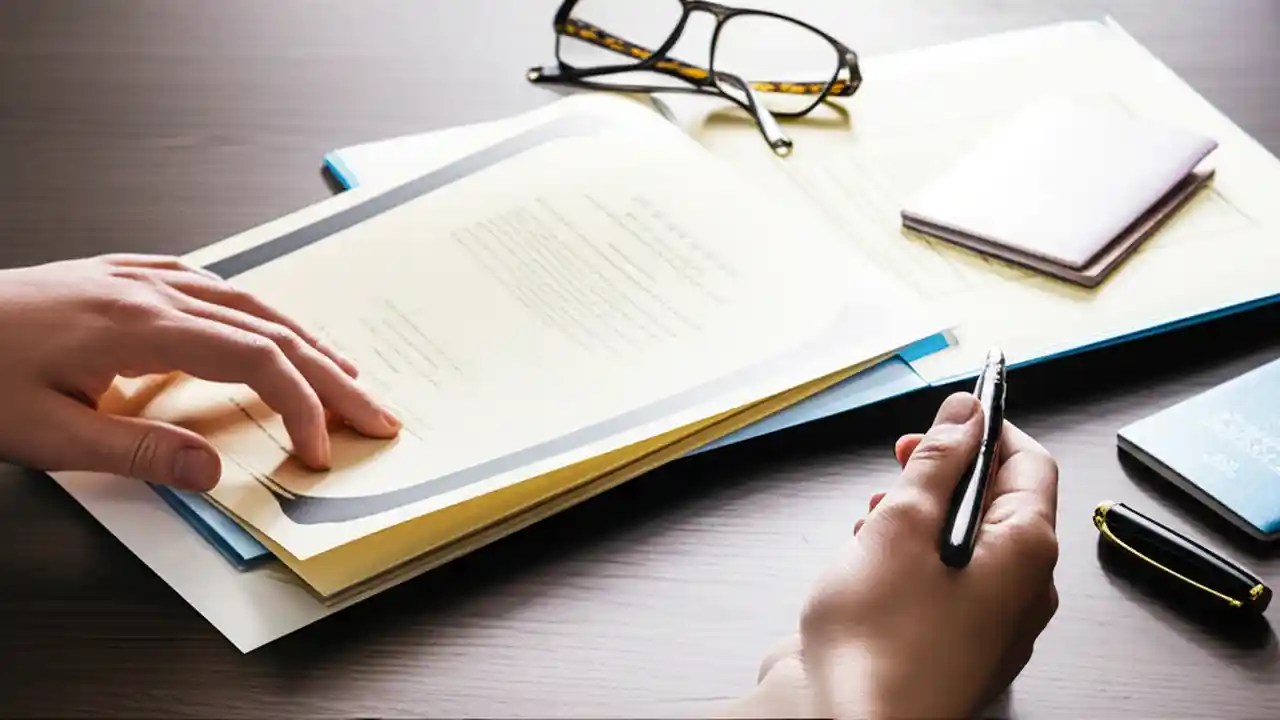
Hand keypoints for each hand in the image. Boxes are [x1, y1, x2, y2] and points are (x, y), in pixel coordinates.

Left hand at [0, 254, 399, 490]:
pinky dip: (256, 311)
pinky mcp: (120, 278)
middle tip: (375, 411)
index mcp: (137, 325)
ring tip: (344, 371)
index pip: (254, 359)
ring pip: (248, 300)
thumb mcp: (42, 433)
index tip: (319, 450)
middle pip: (269, 326)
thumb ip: (136, 451)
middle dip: (330, 374)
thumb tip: (215, 473)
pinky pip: (210, 284)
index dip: (301, 405)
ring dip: (305, 338)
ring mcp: (137, 278)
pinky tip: (265, 323)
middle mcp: (149, 291)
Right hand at [732, 392, 1058, 718]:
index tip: (953, 408)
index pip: (1029, 462)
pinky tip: (872, 564)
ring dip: (920, 516)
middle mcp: (1021, 590)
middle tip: (902, 461)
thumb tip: (963, 416)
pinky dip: (913, 560)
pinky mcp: (957, 645)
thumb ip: (935, 463)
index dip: (990, 426)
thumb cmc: (880, 645)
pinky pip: (948, 582)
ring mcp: (992, 624)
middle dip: (944, 473)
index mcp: (1026, 552)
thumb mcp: (900, 525)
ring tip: (874, 519)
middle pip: (997, 502)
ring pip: (966, 542)